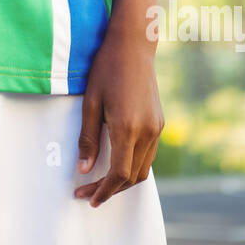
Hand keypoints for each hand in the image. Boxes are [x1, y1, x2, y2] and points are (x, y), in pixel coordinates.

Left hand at [74, 16, 163, 207]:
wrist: (133, 46)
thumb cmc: (106, 69)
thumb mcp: (90, 103)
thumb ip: (88, 139)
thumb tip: (84, 169)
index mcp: (128, 128)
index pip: (119, 174)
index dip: (104, 190)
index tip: (89, 198)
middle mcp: (147, 132)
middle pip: (133, 177)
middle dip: (111, 190)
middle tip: (88, 194)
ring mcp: (157, 127)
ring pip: (144, 168)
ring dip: (124, 180)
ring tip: (101, 183)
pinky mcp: (160, 122)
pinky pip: (148, 154)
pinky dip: (133, 165)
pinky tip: (116, 162)